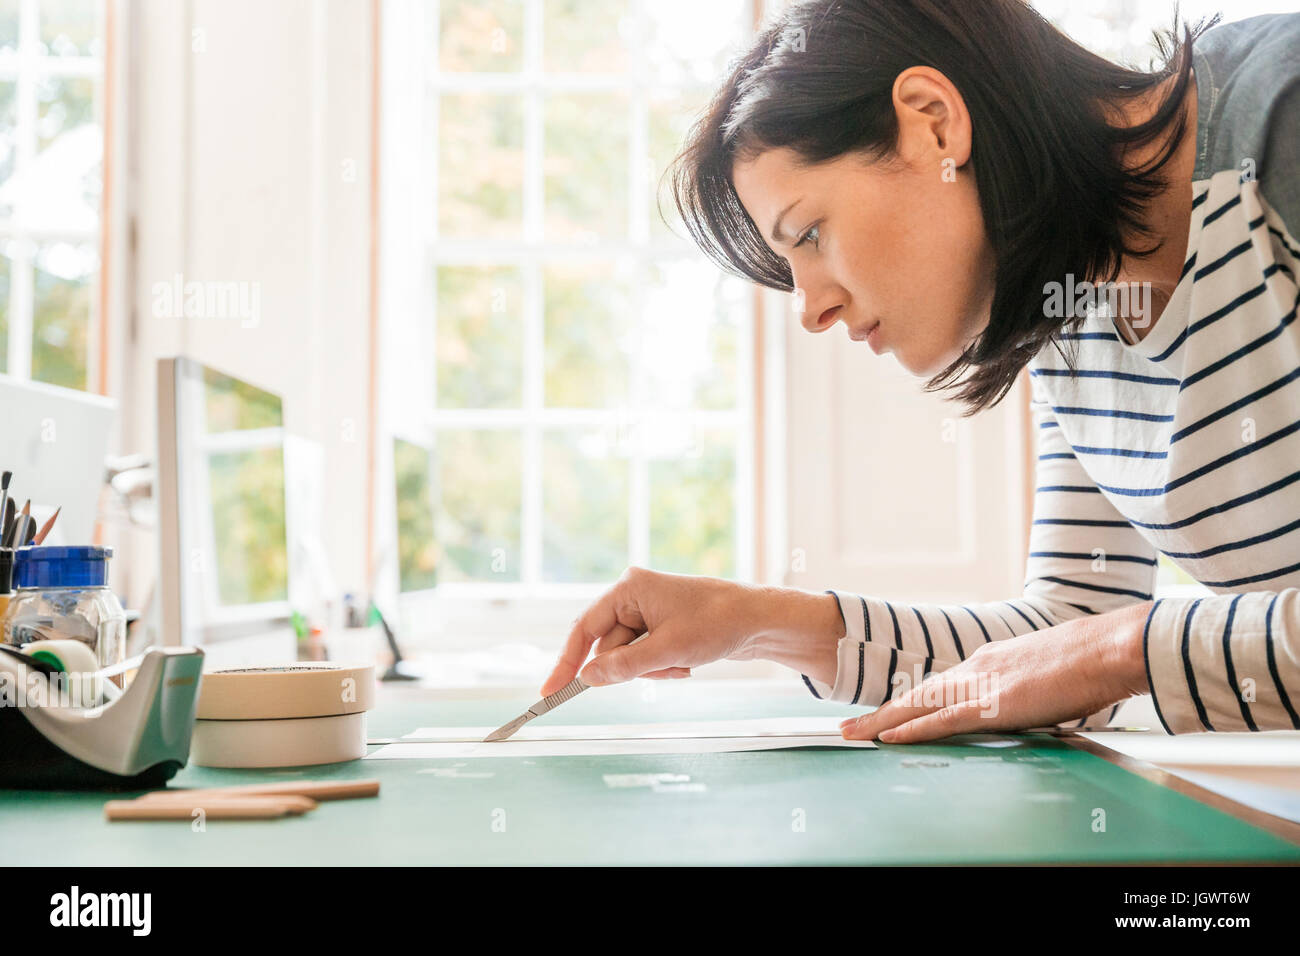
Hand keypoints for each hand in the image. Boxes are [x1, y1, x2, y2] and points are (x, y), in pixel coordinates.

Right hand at [540, 568, 843, 695]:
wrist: (761, 621)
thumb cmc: (717, 624)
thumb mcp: (667, 651)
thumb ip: (623, 666)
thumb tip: (587, 678)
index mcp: (629, 588)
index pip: (584, 628)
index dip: (566, 662)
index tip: (549, 691)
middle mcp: (634, 595)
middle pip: (608, 646)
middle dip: (630, 668)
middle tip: (660, 670)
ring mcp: (649, 610)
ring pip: (628, 656)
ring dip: (650, 670)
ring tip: (680, 666)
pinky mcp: (662, 625)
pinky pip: (646, 655)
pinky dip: (661, 666)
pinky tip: (686, 663)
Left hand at [840, 602, 1152, 742]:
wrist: (1108, 647)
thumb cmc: (1090, 662)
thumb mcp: (1047, 675)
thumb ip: (1026, 690)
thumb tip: (1024, 706)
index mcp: (990, 661)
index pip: (938, 686)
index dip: (908, 702)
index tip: (885, 714)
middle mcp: (976, 667)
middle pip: (917, 695)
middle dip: (880, 713)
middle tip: (847, 726)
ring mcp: (983, 684)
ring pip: (919, 706)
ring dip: (882, 723)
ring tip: (852, 735)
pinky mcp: (995, 703)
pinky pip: (944, 720)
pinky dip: (913, 730)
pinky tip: (890, 738)